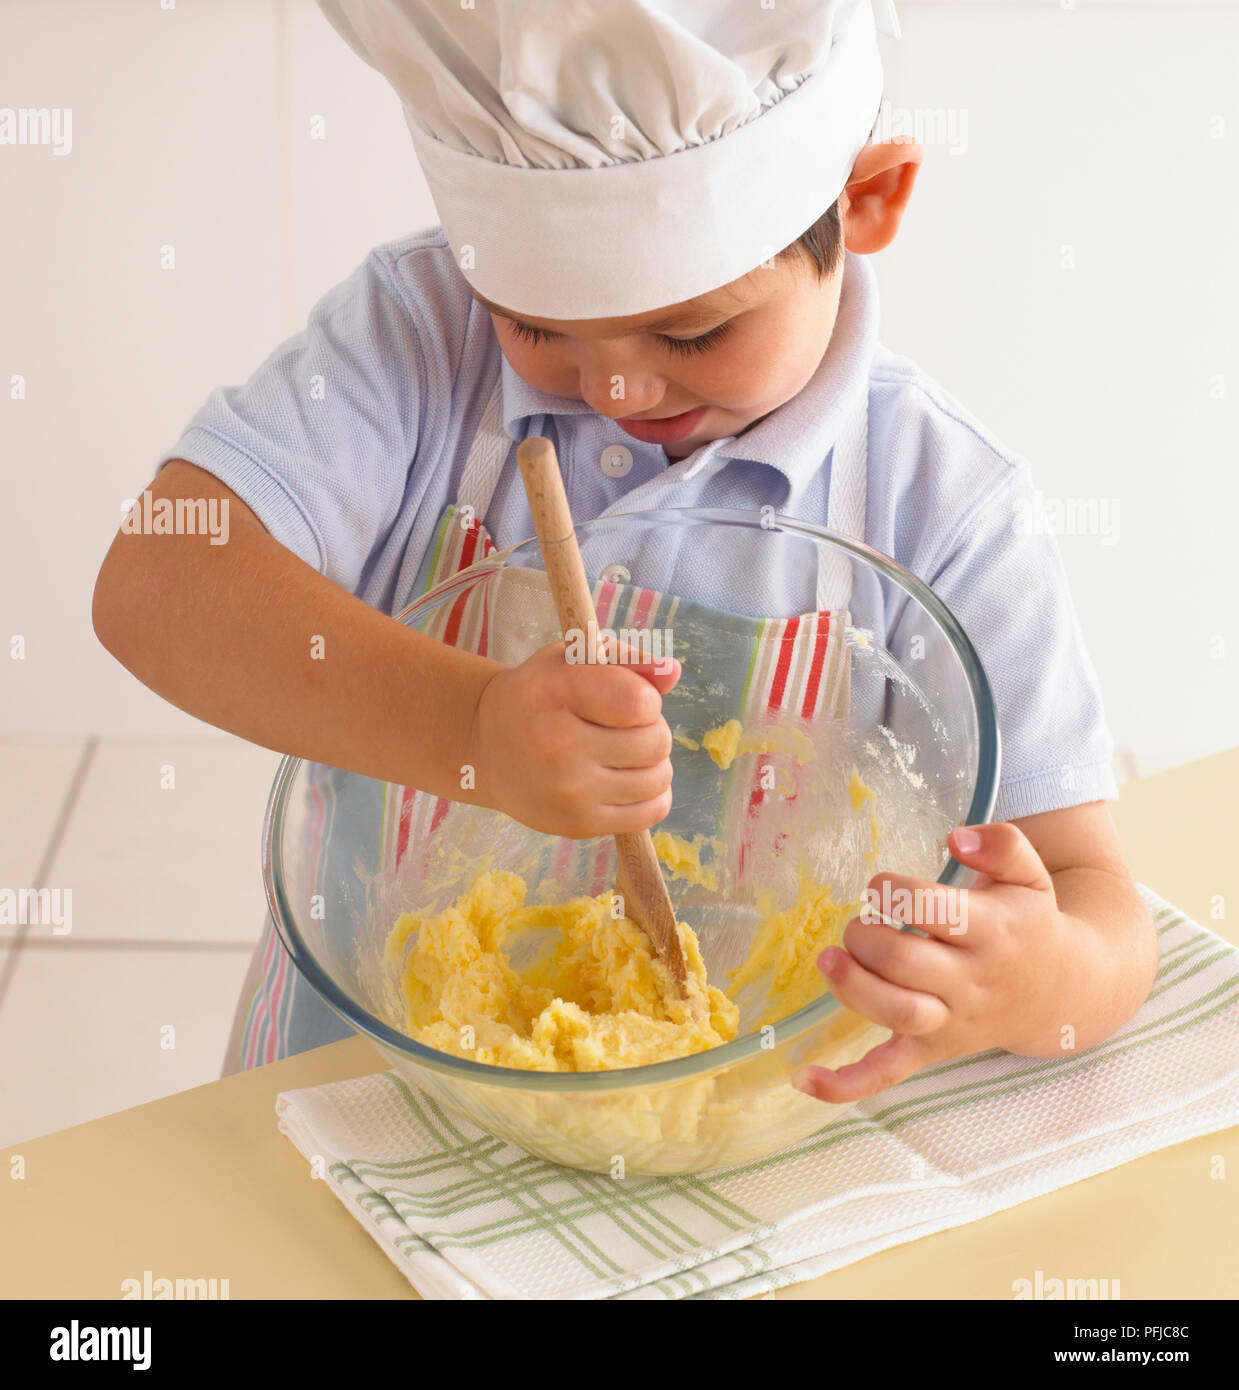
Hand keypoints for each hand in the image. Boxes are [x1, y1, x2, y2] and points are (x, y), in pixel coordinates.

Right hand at [469, 639, 681, 837]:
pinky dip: (654, 794)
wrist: (487, 748)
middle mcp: (560, 746)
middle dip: (652, 729)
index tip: (626, 700)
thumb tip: (673, 671)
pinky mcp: (579, 824)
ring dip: (654, 762)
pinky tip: (630, 779)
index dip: (647, 698)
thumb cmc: (539, 694)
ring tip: (626, 753)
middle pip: (656, 741)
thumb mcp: (572, 659)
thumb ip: (627, 659)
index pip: (640, 702)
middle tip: (623, 728)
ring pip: (659, 777)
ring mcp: (570, 792)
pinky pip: (650, 811)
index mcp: (557, 693)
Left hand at [793, 822, 1066, 1103]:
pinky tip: (802, 1077)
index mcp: (993, 930)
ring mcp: (951, 1022)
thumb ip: (1002, 844)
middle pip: (905, 963)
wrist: (1057, 992)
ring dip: (852, 987)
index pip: (933, 910)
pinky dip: (845, 1083)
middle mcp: (972, 980)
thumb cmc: (1026, 922)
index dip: (893, 892)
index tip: (881, 886)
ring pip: (898, 1014)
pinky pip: (888, 1073)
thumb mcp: (1029, 875)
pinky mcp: (932, 1051)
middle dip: (865, 938)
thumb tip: (956, 837)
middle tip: (858, 924)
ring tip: (829, 960)